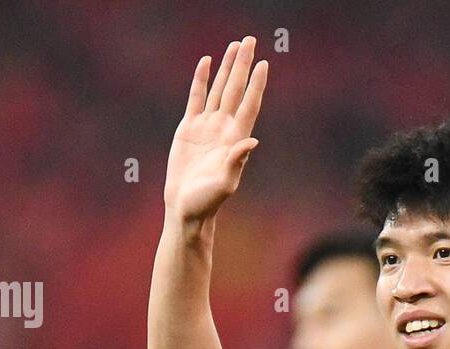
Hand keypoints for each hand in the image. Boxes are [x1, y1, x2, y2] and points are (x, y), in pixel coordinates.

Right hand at [164, 38, 267, 223]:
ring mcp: (207, 126)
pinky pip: (197, 98)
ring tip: (234, 46)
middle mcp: (224, 128)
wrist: (186, 208)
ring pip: (219, 89)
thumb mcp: (225, 184)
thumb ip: (237, 162)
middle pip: (236, 89)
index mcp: (235, 139)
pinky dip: (201, 80)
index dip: (256, 84)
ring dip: (226, 68)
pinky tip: (206, 63)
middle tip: (249, 40)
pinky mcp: (189, 128)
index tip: (264, 63)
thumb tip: (251, 141)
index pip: (249, 104)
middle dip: (242, 65)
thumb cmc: (207, 201)